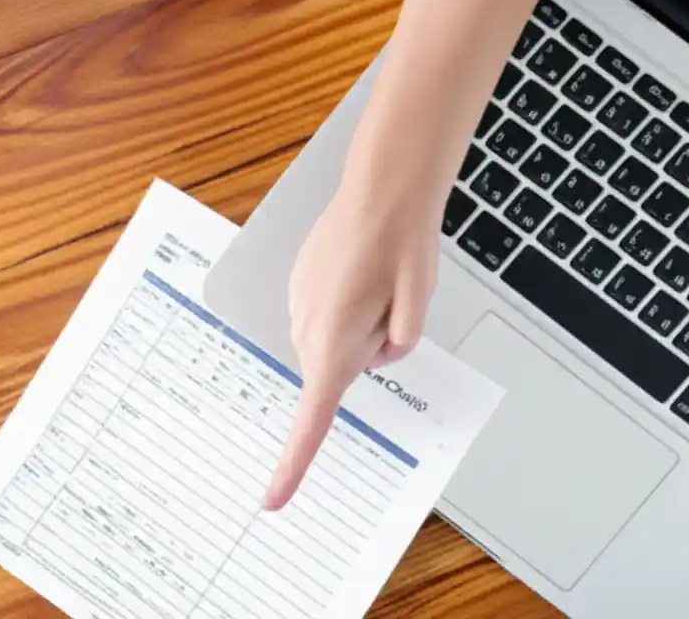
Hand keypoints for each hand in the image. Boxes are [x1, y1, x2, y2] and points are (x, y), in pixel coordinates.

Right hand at [264, 163, 440, 510]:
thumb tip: (376, 351)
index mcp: (333, 345)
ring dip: (358, 321)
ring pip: (334, 338)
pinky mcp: (299, 283)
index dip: (293, 464)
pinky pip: (324, 311)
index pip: (312, 418)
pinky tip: (360, 266)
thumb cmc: (401, 247)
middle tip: (394, 305)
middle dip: (368, 350)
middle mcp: (305, 329)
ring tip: (379, 278)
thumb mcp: (416, 310)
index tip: (272, 499)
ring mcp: (297, 303)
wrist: (382, 189)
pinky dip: (345, 300)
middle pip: (338, 369)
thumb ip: (395, 350)